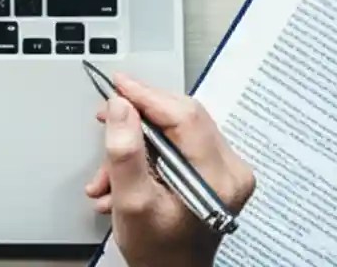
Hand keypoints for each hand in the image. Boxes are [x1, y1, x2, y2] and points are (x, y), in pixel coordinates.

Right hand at [85, 76, 254, 266]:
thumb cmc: (158, 252)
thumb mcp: (132, 203)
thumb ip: (125, 153)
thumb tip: (122, 108)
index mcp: (217, 177)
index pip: (183, 116)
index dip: (147, 96)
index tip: (118, 86)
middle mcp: (230, 169)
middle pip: (182, 117)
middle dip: (137, 119)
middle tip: (107, 117)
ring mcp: (224, 170)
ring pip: (176, 130)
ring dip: (136, 143)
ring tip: (107, 173)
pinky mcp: (214, 172)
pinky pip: (179, 144)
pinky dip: (148, 153)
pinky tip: (124, 174)